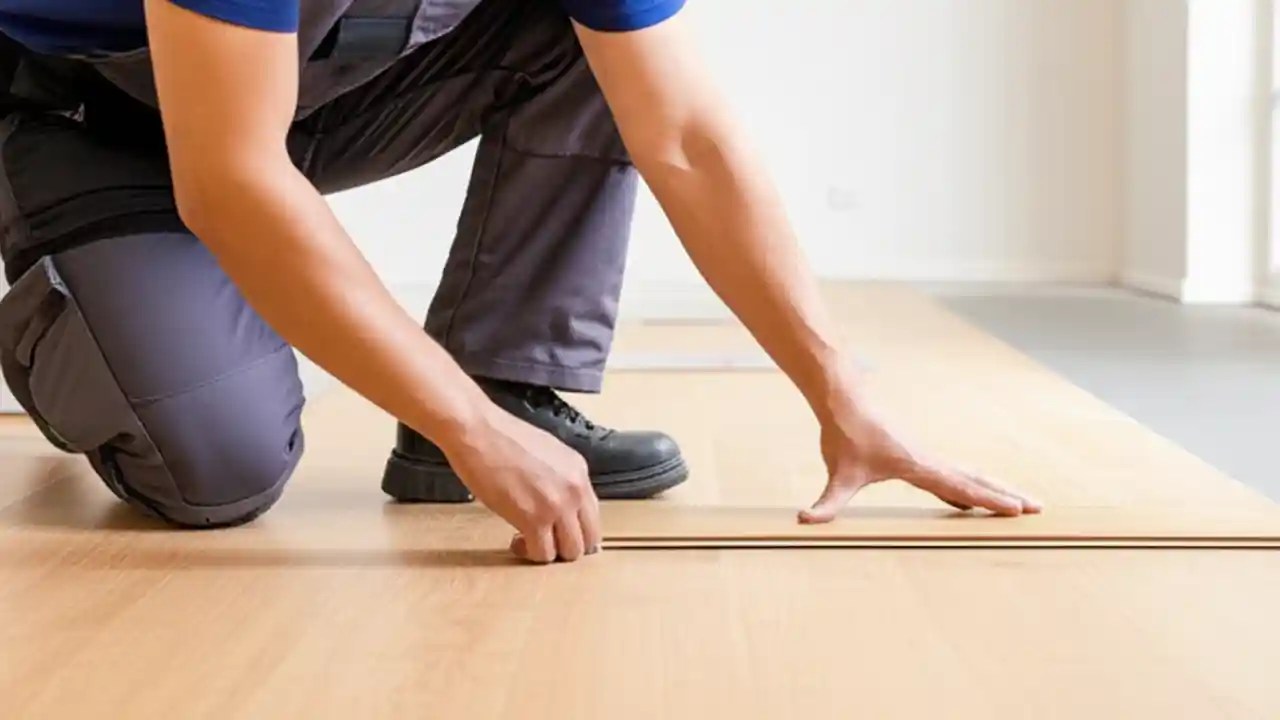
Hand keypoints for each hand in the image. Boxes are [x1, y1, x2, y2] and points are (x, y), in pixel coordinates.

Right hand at [445, 407, 600, 562]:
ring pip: (569, 552)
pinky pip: (543, 553)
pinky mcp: (533, 520)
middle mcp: (574, 490)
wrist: (477, 432)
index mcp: (579, 472)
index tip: (560, 535)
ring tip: (527, 540)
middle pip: (587, 539)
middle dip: (566, 546)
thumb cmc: (501, 438)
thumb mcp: (546, 453)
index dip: (576, 531)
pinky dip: (529, 553)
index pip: (593, 516)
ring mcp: (557, 506)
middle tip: (545, 542)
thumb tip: (556, 502)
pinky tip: (515, 541)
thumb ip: (559, 479)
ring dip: (548, 552)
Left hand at [800, 404, 1041, 523]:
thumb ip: (826, 503)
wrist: (845, 400)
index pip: (961, 487)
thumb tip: (804, 520)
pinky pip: (952, 473)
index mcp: (919, 466)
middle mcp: (929, 460)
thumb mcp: (837, 474)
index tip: (1017, 510)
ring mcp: (926, 457)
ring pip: (968, 474)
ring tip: (1020, 502)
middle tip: (1038, 508)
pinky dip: (971, 484)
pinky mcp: (917, 455)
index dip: (989, 500)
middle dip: (1006, 495)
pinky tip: (972, 496)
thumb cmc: (844, 435)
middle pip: (976, 479)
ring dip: (994, 488)